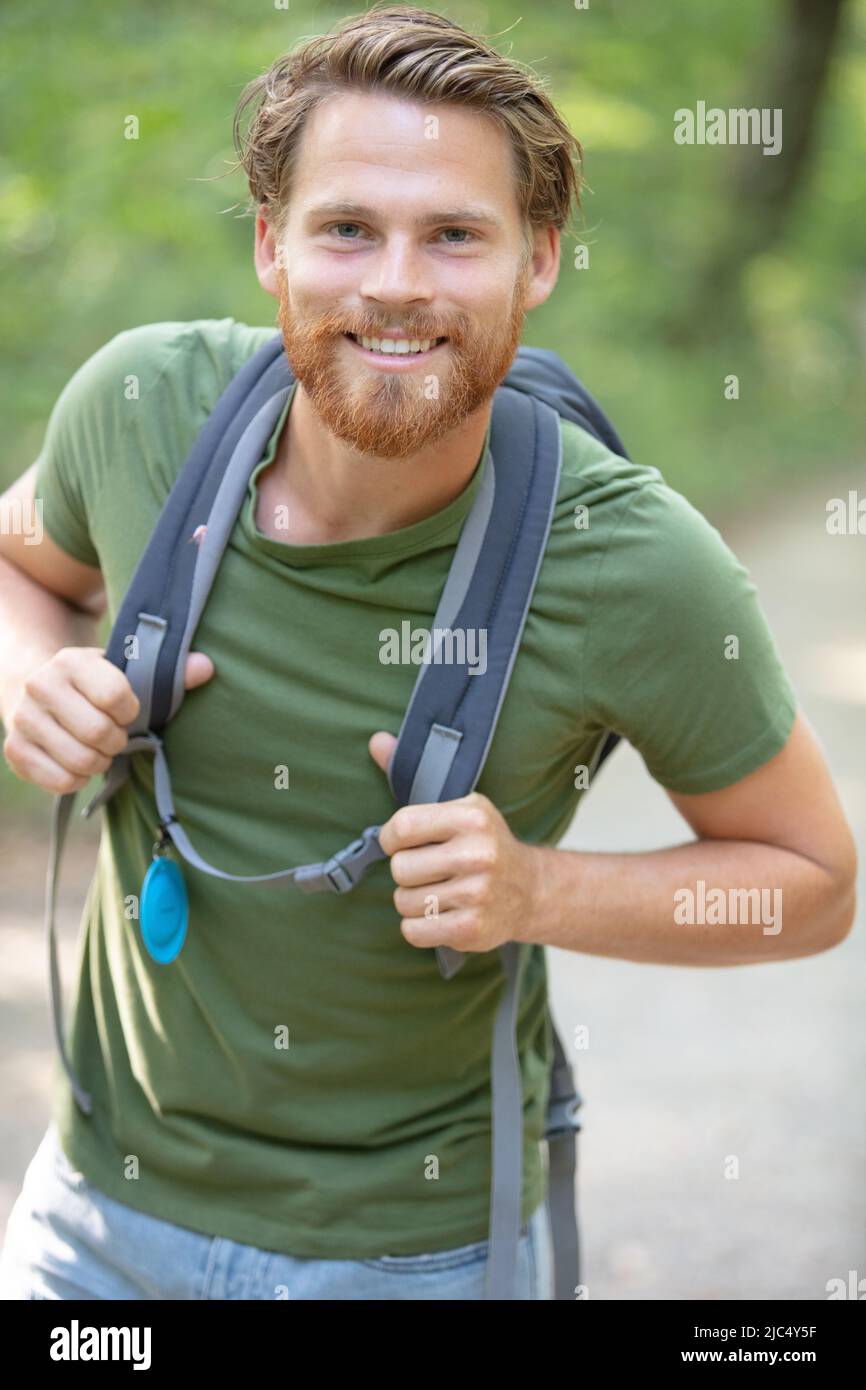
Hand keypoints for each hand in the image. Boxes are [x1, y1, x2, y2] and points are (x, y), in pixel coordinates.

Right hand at [3, 646, 212, 795]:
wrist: (38, 690)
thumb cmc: (95, 684)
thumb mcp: (126, 670)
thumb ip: (169, 672)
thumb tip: (206, 667)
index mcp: (72, 661)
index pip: (115, 697)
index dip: (131, 712)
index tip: (128, 710)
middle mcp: (40, 686)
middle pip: (98, 733)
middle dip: (116, 741)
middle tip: (115, 736)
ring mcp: (23, 719)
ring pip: (80, 761)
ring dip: (99, 762)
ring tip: (99, 749)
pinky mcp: (14, 750)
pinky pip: (60, 781)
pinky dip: (78, 779)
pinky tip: (79, 764)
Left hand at [369, 730, 539, 953]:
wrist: (530, 889)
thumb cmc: (482, 844)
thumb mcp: (458, 805)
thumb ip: (409, 774)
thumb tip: (375, 740)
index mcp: (472, 817)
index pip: (401, 828)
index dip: (391, 840)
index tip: (402, 843)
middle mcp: (478, 854)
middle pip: (400, 868)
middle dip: (406, 872)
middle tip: (428, 870)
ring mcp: (478, 894)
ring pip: (404, 902)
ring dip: (412, 901)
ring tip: (437, 892)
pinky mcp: (473, 929)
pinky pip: (414, 931)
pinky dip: (418, 926)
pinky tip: (439, 914)